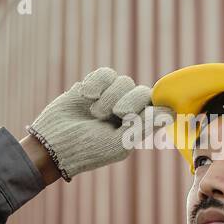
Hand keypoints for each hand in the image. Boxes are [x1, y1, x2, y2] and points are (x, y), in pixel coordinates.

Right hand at [24, 68, 168, 180]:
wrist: (53, 143)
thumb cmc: (88, 150)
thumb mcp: (120, 143)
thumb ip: (145, 126)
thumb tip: (171, 112)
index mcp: (138, 127)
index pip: (158, 107)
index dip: (153, 107)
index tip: (140, 115)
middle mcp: (127, 110)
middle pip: (143, 91)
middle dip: (131, 101)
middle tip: (116, 114)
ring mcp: (110, 97)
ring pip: (124, 80)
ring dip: (110, 96)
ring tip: (94, 112)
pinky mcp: (93, 86)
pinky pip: (106, 73)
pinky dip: (97, 83)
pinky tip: (86, 96)